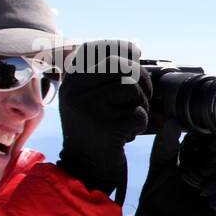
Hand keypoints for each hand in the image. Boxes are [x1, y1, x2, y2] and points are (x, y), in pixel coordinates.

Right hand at [56, 40, 150, 195]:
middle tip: (144, 95)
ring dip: (141, 104)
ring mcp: (87, 107)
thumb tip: (135, 48)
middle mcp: (74, 90)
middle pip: (120, 65)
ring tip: (129, 119)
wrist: (86, 168)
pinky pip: (137, 113)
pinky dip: (140, 124)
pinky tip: (126, 134)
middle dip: (141, 78)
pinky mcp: (105, 126)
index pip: (96, 48)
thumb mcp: (90, 97)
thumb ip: (106, 74)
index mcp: (71, 81)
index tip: (135, 54)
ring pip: (131, 88)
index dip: (120, 46)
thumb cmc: (96, 130)